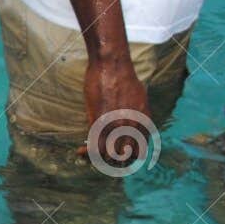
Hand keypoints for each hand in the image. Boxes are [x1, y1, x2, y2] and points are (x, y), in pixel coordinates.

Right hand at [78, 56, 152, 171]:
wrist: (112, 65)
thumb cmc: (124, 76)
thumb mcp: (140, 98)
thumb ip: (138, 114)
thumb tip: (133, 120)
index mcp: (144, 123)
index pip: (139, 152)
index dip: (127, 154)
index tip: (116, 149)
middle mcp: (132, 129)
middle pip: (124, 158)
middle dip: (113, 158)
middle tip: (103, 152)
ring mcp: (116, 127)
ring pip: (108, 156)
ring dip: (99, 156)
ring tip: (91, 151)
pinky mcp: (99, 124)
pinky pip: (94, 148)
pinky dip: (86, 152)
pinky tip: (80, 150)